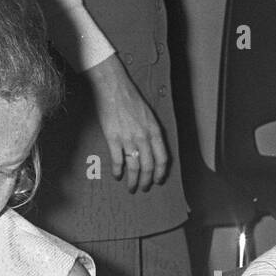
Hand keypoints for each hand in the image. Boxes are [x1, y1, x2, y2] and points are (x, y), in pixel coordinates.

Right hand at [87, 53, 168, 191]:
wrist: (113, 88)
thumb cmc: (131, 99)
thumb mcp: (149, 116)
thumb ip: (152, 133)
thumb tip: (153, 150)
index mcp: (154, 131)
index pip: (162, 158)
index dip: (161, 172)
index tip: (159, 180)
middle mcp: (143, 137)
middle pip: (148, 166)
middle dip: (147, 181)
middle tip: (143, 188)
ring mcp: (128, 138)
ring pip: (134, 167)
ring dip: (133, 180)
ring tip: (131, 187)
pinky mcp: (113, 138)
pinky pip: (118, 160)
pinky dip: (118, 170)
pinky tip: (117, 175)